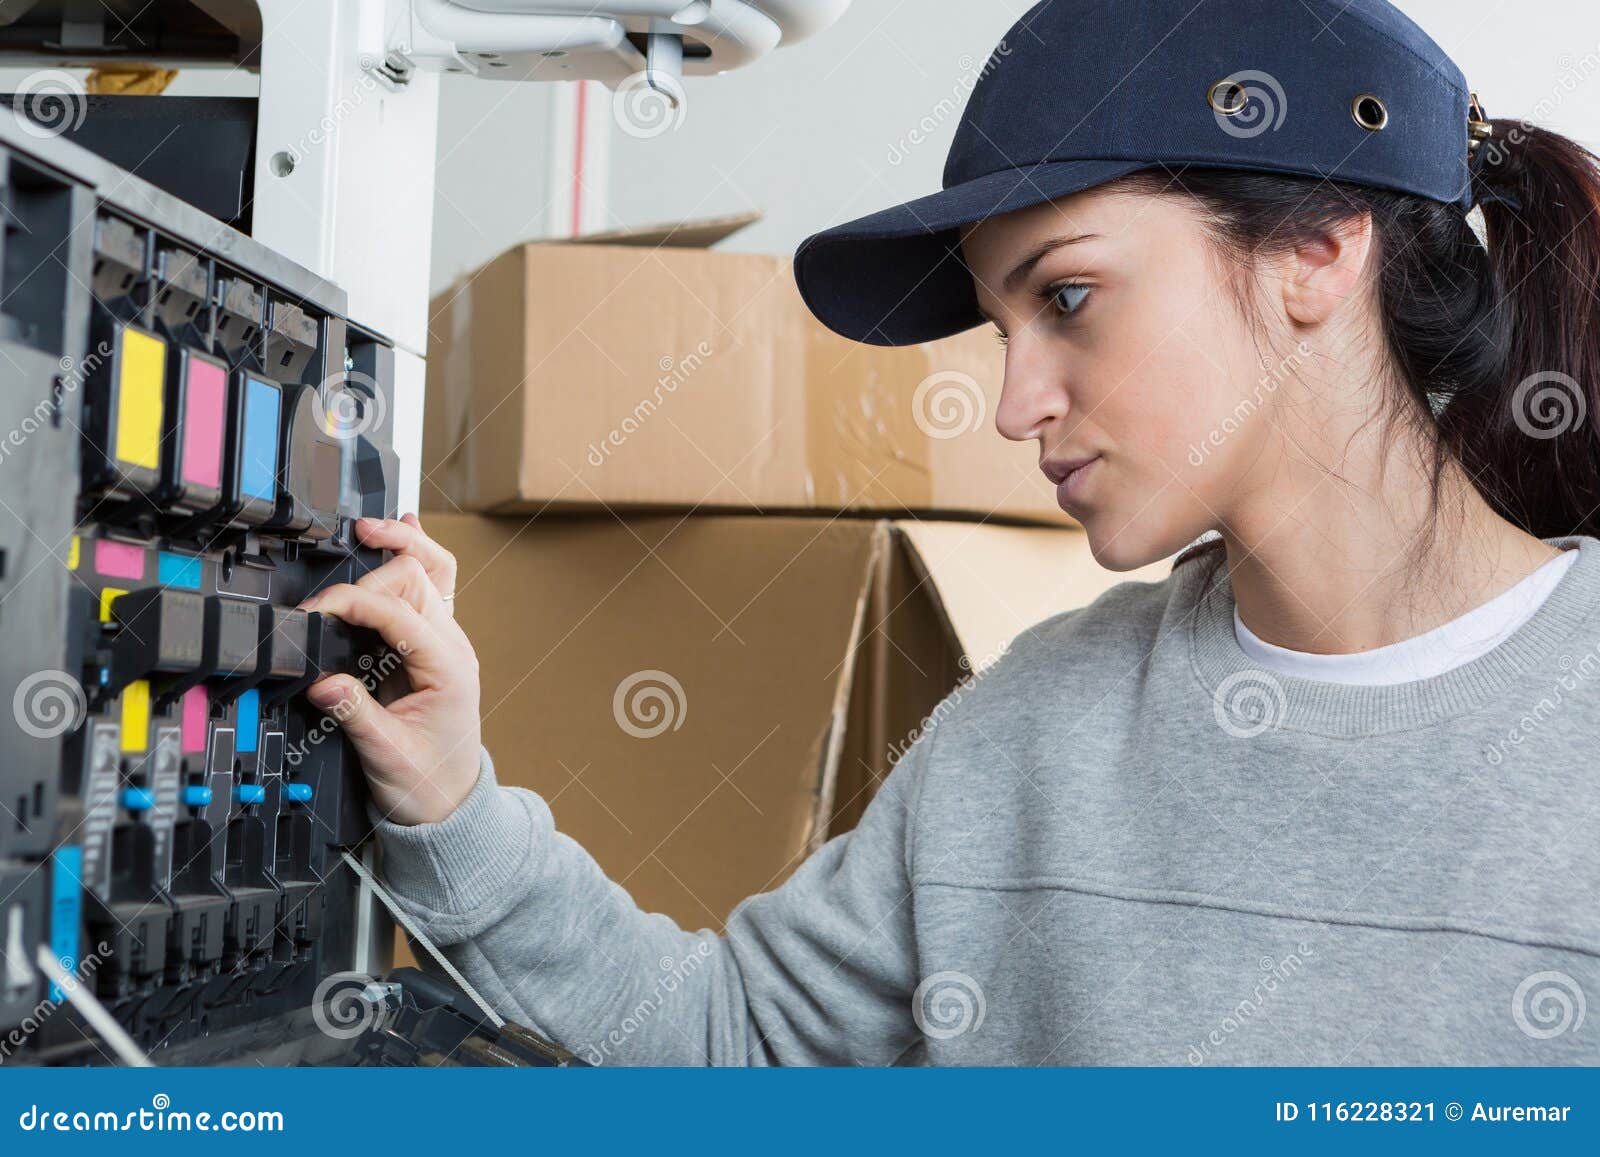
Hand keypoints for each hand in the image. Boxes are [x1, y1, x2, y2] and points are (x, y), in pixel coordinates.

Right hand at [300, 513, 480, 825]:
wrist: (452, 805)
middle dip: (370, 575)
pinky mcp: (433, 644)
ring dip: (399, 548)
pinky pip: (432, 586)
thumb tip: (322, 682)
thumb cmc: (428, 785)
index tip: (316, 611)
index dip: (353, 603)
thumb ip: (355, 714)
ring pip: (430, 572)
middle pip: (416, 579)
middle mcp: (452, 647)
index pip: (398, 613)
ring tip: (368, 528)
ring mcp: (447, 641)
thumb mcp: (387, 756)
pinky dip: (415, 556)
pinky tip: (400, 533)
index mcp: (447, 669)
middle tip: (327, 596)